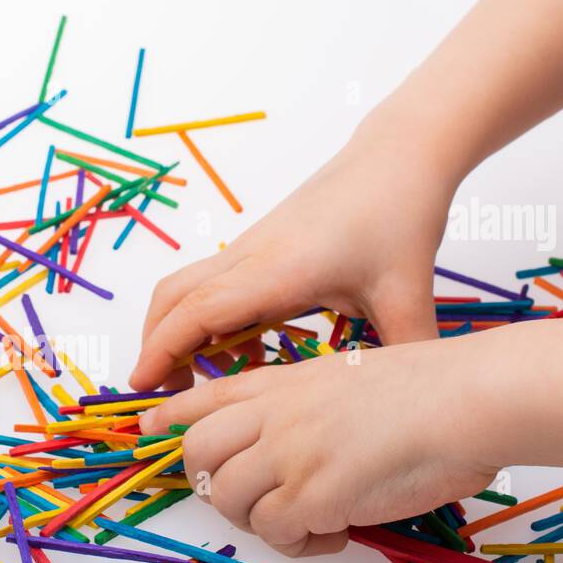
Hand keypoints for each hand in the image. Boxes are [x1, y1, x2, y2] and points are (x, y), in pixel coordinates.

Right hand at [129, 116, 458, 392]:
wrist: (398, 154)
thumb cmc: (399, 215)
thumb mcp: (407, 295)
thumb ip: (407, 352)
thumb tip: (422, 407)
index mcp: (276, 272)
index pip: (196, 314)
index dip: (161, 353)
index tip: (141, 387)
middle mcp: (250, 257)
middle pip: (171, 299)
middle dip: (155, 347)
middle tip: (166, 393)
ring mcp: (250, 249)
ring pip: (186, 290)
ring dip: (177, 333)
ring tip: (202, 379)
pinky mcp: (259, 246)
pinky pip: (212, 286)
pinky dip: (206, 321)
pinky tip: (247, 349)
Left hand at [138, 336, 500, 555]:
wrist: (468, 398)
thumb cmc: (428, 390)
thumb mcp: (348, 377)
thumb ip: (306, 407)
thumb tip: (287, 451)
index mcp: (282, 383)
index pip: (201, 398)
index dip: (167, 418)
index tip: (147, 430)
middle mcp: (274, 414)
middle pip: (197, 454)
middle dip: (212, 486)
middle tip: (255, 502)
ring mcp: (289, 452)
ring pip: (229, 500)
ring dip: (260, 521)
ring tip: (308, 523)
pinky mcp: (313, 493)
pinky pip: (276, 532)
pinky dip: (300, 544)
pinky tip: (336, 533)